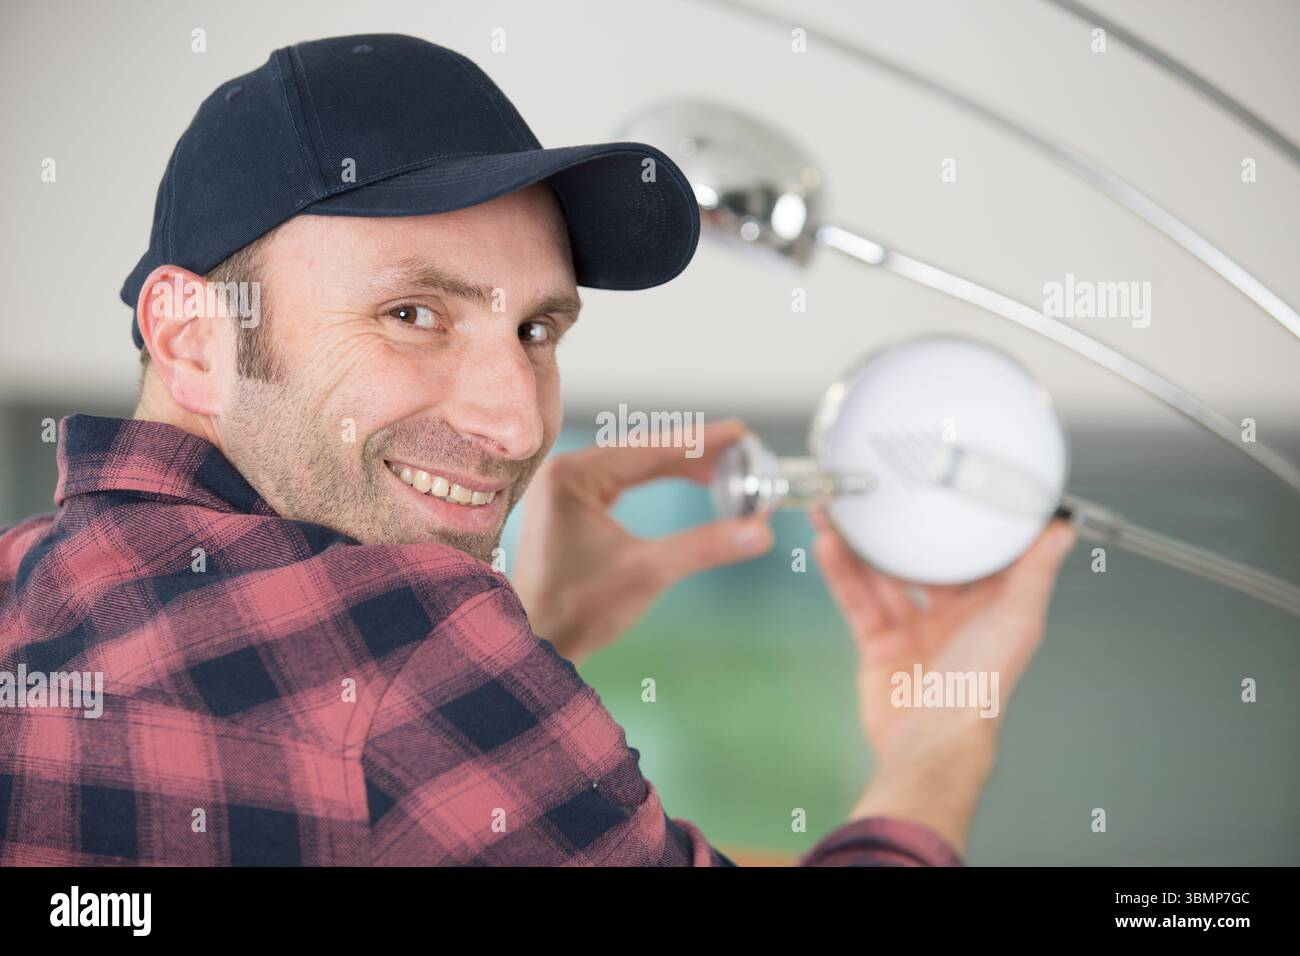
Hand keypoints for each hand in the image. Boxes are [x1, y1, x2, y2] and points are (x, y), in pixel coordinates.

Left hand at [512, 419, 773, 666]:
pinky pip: (621, 482)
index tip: (741, 433)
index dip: (700, 441)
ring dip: (677, 466)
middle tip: (740, 452)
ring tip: (722, 470)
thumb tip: (761, 531)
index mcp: (573, 477)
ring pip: (633, 466)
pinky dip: (655, 481)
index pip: (649, 448)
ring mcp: (563, 490)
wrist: (535, 644)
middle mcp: (564, 474)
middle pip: (642, 452)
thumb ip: (704, 546)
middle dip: (693, 453)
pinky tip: (685, 480)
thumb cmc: (577, 610)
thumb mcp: (648, 573)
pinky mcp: (568, 509)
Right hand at [811, 505, 1075, 850]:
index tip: (947, 490)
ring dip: (862, 546)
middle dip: (901, 530)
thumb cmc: (979, 690)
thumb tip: (1060, 534)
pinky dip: (842, 573)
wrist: (930, 737)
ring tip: (844, 513)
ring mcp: (913, 629)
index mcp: (988, 608)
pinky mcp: (879, 643)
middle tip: (883, 496)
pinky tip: (830, 547)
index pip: (976, 555)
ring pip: (882, 576)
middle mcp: (951, 616)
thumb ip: (1033, 575)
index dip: (961, 523)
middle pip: (921, 561)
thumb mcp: (1015, 622)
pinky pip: (857, 600)